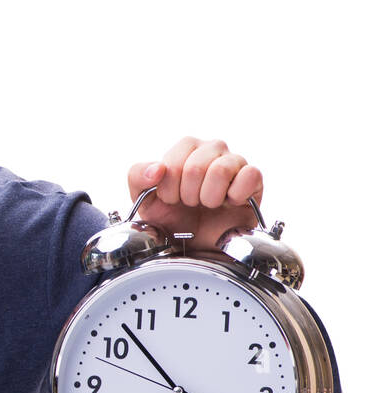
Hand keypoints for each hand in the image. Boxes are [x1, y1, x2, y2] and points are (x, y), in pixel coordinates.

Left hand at [127, 137, 262, 252]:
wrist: (198, 244)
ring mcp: (234, 162)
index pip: (173, 161)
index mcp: (185, 149)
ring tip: (208, 204)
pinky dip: (236, 195)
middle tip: (190, 204)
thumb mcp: (145, 199)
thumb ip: (137, 176)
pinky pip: (249, 175)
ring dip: (209, 197)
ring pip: (221, 170)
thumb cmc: (174, 218)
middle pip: (196, 167)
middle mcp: (211, 149)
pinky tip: (229, 203)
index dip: (169, 187)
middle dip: (188, 195)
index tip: (171, 199)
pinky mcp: (253, 179)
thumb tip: (156, 169)